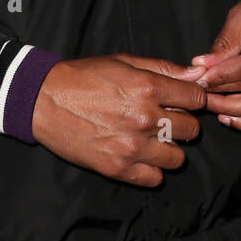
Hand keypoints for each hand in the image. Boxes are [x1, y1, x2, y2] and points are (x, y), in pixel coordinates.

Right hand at [31, 53, 206, 187]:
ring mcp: (132, 146)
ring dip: (168, 149)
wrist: (43, 100)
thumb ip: (162, 68)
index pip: (196, 98)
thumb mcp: (123, 62)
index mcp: (147, 86)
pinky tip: (139, 156)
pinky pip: (155, 179)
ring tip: (151, 140)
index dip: (194, 99)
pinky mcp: (117, 168)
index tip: (185, 101)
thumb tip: (197, 73)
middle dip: (182, 123)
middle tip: (165, 120)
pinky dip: (151, 170)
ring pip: (178, 158)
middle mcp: (144, 117)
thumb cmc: (83, 77)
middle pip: (192, 130)